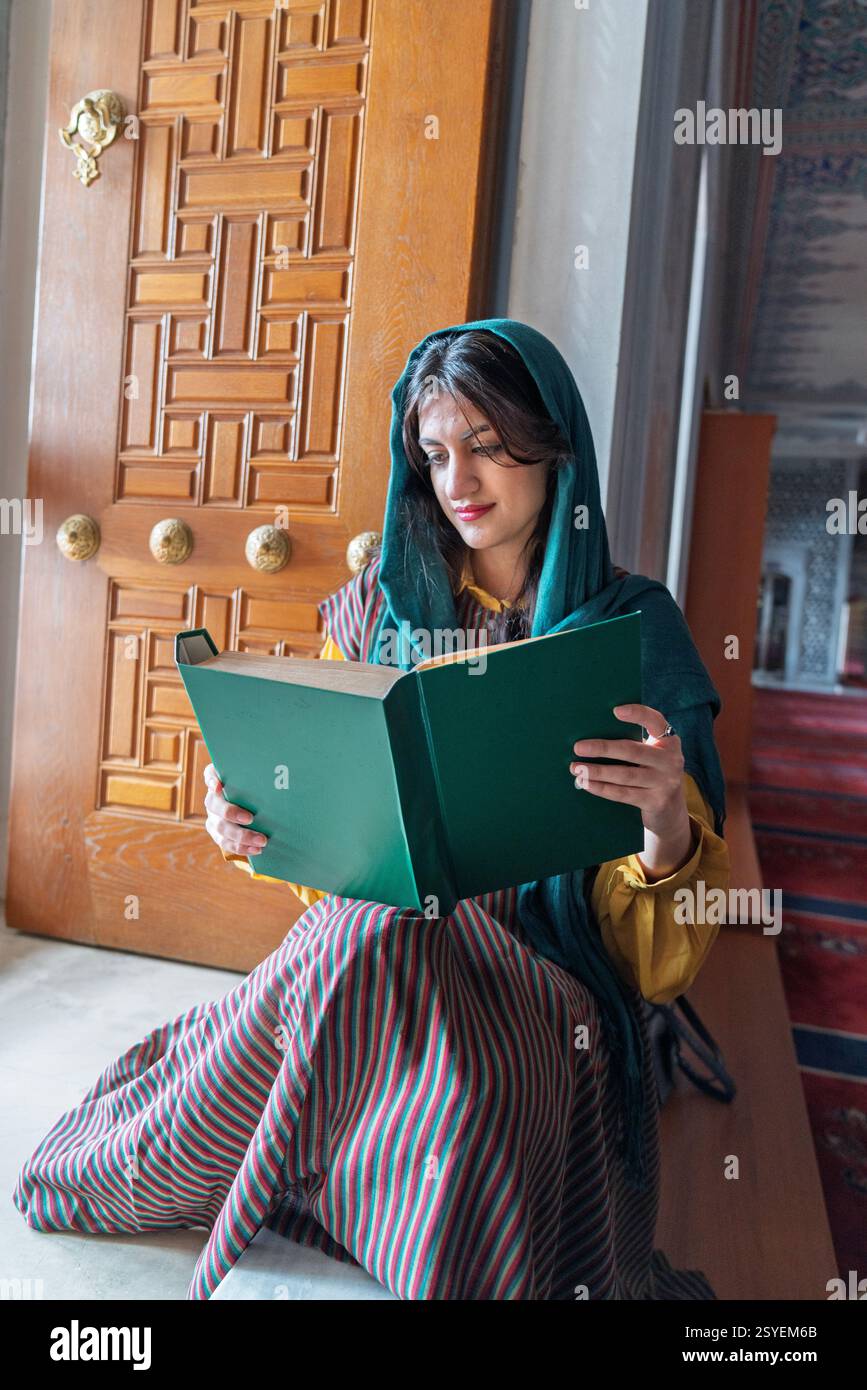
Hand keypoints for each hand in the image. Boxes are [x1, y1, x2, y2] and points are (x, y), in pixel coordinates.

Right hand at [203, 763, 268, 856]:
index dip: (212, 779)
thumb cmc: (261, 790)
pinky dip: (241, 847)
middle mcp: (214, 798)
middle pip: (213, 803)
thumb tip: (287, 774)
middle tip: (250, 818)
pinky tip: (257, 849)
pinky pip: (225, 842)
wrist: (257, 810)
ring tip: (262, 841)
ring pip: (221, 827)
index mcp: (221, 780)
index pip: (210, 773)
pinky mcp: (217, 833)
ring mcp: (213, 816)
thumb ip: (265, 777)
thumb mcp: (261, 782)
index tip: (218, 786)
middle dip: (230, 812)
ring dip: (241, 835)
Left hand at [569, 703, 693, 879]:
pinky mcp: (655, 802)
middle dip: (603, 748)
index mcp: (669, 741)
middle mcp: (670, 760)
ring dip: (597, 771)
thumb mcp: (653, 753)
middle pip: (633, 751)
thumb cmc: (652, 772)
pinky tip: (586, 782)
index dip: (637, 714)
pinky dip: (602, 788)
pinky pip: (623, 794)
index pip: (656, 721)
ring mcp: (664, 782)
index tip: (615, 711)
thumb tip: (593, 730)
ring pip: (625, 775)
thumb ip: (635, 740)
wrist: (672, 809)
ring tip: (576, 768)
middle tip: (578, 747)